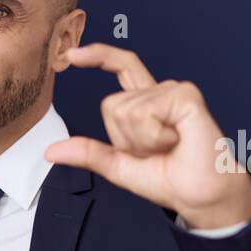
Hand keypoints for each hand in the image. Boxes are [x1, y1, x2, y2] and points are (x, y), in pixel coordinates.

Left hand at [44, 43, 250, 229]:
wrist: (200, 195)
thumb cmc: (170, 179)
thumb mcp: (119, 167)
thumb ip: (88, 154)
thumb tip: (51, 151)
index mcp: (146, 104)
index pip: (122, 66)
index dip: (98, 56)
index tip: (71, 55)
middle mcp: (160, 91)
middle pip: (112, 105)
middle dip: (126, 138)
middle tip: (156, 150)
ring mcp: (174, 90)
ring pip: (127, 111)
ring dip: (143, 140)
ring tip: (170, 146)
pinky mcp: (185, 95)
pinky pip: (146, 113)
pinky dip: (155, 136)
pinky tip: (177, 139)